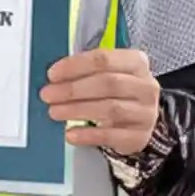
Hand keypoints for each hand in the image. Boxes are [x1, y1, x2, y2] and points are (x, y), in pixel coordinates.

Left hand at [40, 48, 160, 155]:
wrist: (138, 118)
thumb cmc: (115, 90)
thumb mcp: (104, 73)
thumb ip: (83, 70)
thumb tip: (53, 78)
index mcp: (135, 62)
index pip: (103, 59)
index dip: (74, 66)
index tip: (52, 75)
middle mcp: (145, 86)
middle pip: (107, 84)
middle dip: (72, 89)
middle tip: (48, 95)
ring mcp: (146, 112)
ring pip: (110, 109)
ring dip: (76, 110)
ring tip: (54, 112)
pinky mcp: (140, 136)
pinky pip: (112, 136)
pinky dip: (88, 135)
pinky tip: (70, 134)